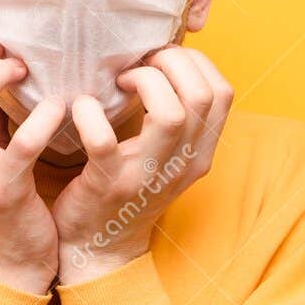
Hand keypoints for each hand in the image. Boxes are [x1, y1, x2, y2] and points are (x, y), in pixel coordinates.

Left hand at [52, 47, 232, 284]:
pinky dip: (89, 113)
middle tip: (139, 62)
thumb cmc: (127, 189)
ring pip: (171, 113)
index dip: (195, 62)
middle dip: (171, 62)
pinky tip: (81, 106)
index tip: (162, 56)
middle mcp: (182, 164)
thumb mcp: (165, 157)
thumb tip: (164, 58)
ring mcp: (148, 176)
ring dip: (143, 81)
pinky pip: (103, 141)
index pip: (222, 93)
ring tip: (119, 82)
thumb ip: (174, 119)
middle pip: (202, 95)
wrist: (99, 248)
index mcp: (198, 153)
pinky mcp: (109, 185)